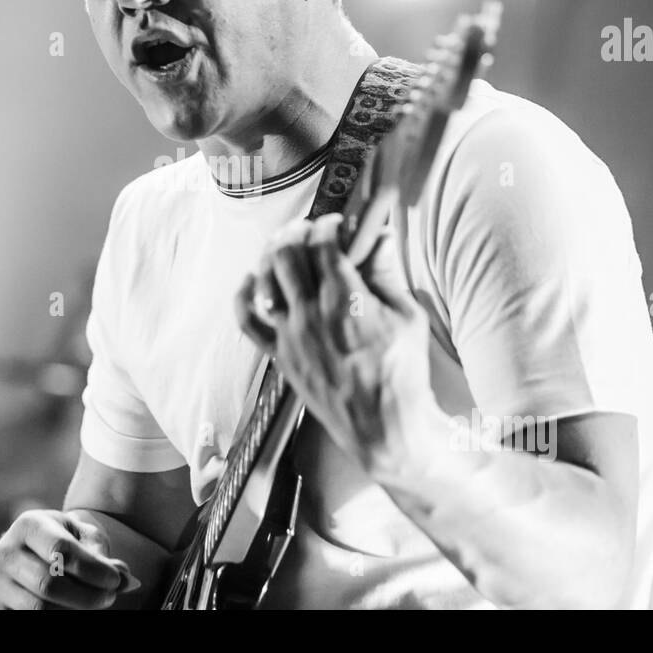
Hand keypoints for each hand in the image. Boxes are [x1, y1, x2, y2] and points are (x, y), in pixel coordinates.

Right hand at [0, 509, 139, 609]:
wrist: (33, 550)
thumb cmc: (66, 541)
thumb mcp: (83, 536)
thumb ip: (102, 555)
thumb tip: (129, 581)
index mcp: (28, 525)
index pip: (60, 550)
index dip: (92, 569)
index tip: (116, 580)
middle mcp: (6, 552)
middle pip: (48, 584)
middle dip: (87, 595)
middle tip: (111, 596)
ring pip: (39, 608)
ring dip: (75, 610)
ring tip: (97, 603)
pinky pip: (32, 619)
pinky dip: (62, 616)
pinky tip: (77, 610)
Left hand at [234, 214, 442, 477]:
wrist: (382, 427)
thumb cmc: (402, 372)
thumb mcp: (408, 317)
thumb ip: (388, 273)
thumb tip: (382, 234)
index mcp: (345, 299)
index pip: (322, 242)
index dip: (328, 225)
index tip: (337, 224)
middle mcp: (310, 312)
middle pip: (287, 253)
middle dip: (296, 232)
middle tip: (308, 230)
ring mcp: (290, 335)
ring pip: (265, 278)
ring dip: (272, 254)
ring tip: (285, 246)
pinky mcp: (280, 356)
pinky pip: (247, 321)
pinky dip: (244, 295)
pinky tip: (252, 280)